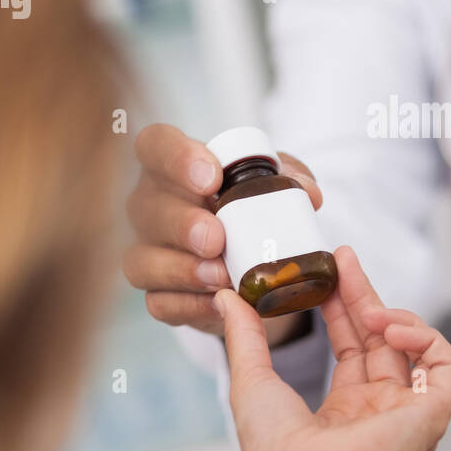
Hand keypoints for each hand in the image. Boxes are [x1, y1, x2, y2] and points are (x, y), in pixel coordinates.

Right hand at [123, 123, 322, 341]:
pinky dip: (189, 305)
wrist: (248, 262)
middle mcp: (150, 205)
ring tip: (220, 276)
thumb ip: (289, 180)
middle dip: (182, 224)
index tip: (211, 178)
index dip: (176, 159)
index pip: (156, 145)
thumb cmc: (252, 206)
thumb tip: (307, 193)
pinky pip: (159, 302)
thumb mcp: (276, 184)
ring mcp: (148, 250)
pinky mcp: (157, 294)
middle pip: (146, 208)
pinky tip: (217, 303)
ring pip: (143, 261)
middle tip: (216, 238)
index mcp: (173, 165)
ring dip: (182, 270)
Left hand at [215, 245, 450, 450]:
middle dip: (364, 294)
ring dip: (392, 315)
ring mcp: (407, 413)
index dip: (344, 305)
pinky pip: (446, 365)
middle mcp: (379, 411)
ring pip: (415, 347)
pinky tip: (391, 330)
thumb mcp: (251, 378)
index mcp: (343, 411)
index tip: (331, 269)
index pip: (353, 345)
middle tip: (344, 258)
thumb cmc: (274, 449)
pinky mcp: (432, 414)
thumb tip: (226, 297)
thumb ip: (244, 335)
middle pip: (381, 338)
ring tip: (367, 308)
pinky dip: (425, 338)